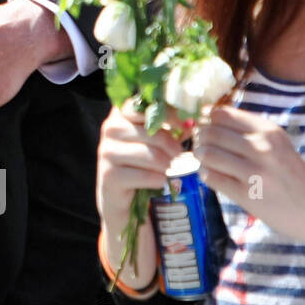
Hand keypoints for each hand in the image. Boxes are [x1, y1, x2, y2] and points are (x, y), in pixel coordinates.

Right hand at [96, 105, 184, 287]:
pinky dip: (157, 179)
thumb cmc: (144, 165)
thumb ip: (168, 124)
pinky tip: (159, 182)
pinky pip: (143, 175)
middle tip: (180, 153)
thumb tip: (198, 114)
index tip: (187, 124)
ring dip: (166, 163)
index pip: (141, 101)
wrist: (124, 202)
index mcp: (120, 114)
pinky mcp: (109, 177)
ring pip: (148, 153)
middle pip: (147, 128)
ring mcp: (106, 153)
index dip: (167, 111)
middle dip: (170, 141)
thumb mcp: (154, 140)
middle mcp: (109, 130)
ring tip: (171, 169)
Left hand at [194, 105, 304, 240]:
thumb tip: (207, 111)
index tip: (208, 128)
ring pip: (207, 154)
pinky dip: (206, 174)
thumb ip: (244, 128)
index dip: (208, 121)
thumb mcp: (276, 144)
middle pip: (211, 133)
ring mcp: (254, 172)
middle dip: (200, 139)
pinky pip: (211, 177)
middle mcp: (262, 148)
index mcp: (268, 131)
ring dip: (200, 156)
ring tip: (206, 161)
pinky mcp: (246, 194)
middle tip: (202, 146)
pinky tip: (214, 176)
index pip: (222, 115)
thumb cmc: (287, 173)